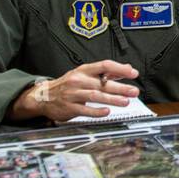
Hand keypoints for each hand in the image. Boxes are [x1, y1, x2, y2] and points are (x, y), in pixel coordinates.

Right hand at [9, 60, 139, 122]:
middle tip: (134, 91)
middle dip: (120, 87)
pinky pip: (84, 110)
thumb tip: (126, 68)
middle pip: (102, 83)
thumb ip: (106, 72)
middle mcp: (78, 80)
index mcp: (84, 70)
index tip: (133, 73)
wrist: (44, 96)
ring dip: (112, 99)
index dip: (120, 69)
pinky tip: (107, 111)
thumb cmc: (68, 84)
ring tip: (125, 102)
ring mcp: (73, 94)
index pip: (104, 65)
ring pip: (95, 96)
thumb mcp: (85, 74)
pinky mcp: (69, 107)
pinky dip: (96, 111)